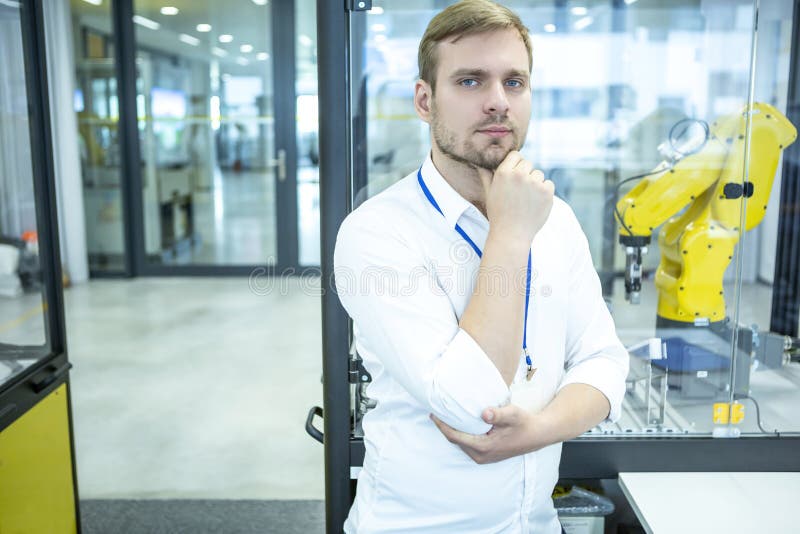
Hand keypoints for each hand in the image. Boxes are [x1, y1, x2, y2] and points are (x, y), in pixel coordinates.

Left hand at [430, 404, 550, 463]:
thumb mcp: (512, 414)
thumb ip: (498, 414)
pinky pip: (467, 445)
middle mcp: (481, 455)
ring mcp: (483, 457)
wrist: (537, 435)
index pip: (455, 436)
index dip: (442, 425)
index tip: (433, 414)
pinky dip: (461, 435)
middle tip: (436, 412)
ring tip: (445, 416)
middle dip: (444, 427)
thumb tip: (485, 413)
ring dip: (452, 431)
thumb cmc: (524, 423)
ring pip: (460, 444)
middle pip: (455, 441)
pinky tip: (459, 424)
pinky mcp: (486, 455)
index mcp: (483, 447)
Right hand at [477, 151, 553, 246]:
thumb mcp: (489, 193)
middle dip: (525, 174)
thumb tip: (480, 164)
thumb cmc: (498, 214)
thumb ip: (486, 176)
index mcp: (504, 173)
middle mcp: (519, 175)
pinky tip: (535, 203)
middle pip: (528, 163)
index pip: (516, 155)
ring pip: (539, 174)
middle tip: (519, 192)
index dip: (515, 165)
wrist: (511, 234)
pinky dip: (544, 192)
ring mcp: (534, 183)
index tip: (514, 176)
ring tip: (526, 199)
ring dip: (535, 183)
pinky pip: (548, 184)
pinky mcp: (547, 192)